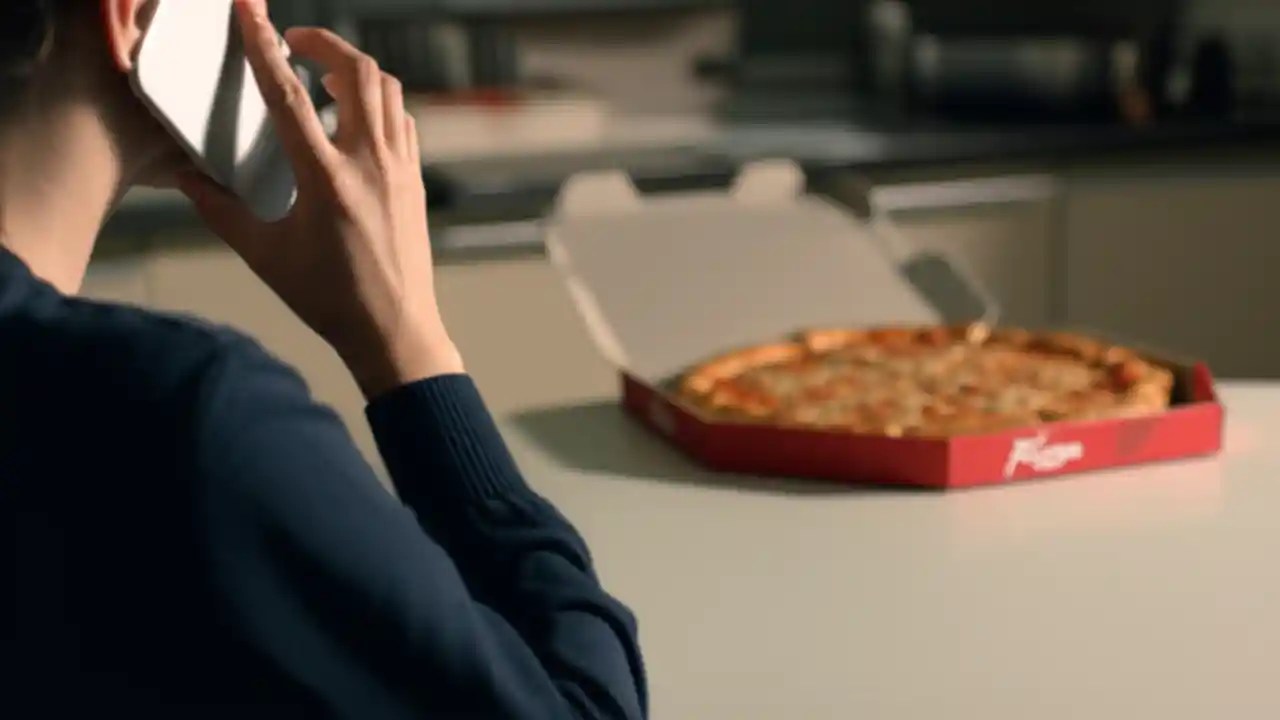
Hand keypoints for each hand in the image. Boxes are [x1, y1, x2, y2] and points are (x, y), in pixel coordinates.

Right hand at [177, 0, 461, 399]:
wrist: (395, 330)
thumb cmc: (330, 299)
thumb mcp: (265, 256)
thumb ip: (221, 212)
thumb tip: (188, 179)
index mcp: (326, 180)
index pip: (288, 95)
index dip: (263, 46)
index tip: (250, 12)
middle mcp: (369, 164)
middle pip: (357, 71)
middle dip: (323, 42)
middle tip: (292, 42)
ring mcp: (400, 169)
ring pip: (387, 90)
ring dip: (354, 68)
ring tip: (322, 73)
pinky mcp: (415, 180)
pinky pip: (401, 120)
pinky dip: (379, 101)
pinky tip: (355, 115)